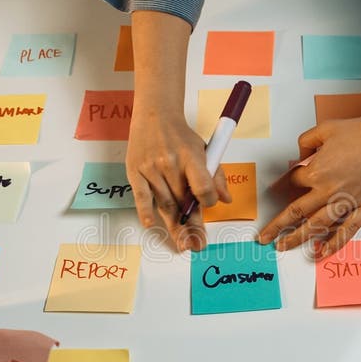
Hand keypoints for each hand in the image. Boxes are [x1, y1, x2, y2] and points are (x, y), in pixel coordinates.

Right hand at [126, 112, 230, 250]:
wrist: (155, 116)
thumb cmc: (181, 136)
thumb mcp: (204, 150)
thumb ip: (216, 175)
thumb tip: (225, 199)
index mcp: (191, 156)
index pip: (203, 187)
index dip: (207, 201)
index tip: (208, 206)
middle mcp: (170, 162)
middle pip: (182, 201)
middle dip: (191, 226)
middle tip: (196, 244)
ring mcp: (151, 168)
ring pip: (165, 203)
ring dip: (174, 226)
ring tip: (182, 242)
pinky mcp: (135, 171)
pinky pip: (141, 197)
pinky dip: (146, 212)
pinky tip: (152, 225)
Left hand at [257, 116, 360, 258]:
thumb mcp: (325, 129)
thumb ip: (306, 141)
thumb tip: (301, 154)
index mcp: (316, 172)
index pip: (294, 181)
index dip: (290, 181)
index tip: (290, 184)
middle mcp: (328, 190)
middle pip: (296, 212)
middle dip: (277, 227)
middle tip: (265, 238)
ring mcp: (347, 201)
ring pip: (317, 225)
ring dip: (298, 238)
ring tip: (284, 247)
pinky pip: (347, 230)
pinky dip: (335, 243)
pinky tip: (323, 253)